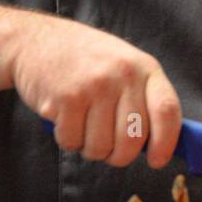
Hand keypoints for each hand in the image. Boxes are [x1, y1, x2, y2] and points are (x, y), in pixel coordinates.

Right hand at [10, 16, 181, 167]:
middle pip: (132, 140)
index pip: (167, 111)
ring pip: (101, 148)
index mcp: (144, 67)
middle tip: (108, 149)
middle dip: (119, 156)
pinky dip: (67, 139)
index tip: (157, 161)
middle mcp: (123, 75)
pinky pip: (72, 141)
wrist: (35, 40)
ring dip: (90, 148)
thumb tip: (159, 145)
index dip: (165, 143)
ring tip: (83, 126)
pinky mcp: (66, 98)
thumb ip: (143, 99)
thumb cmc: (85, 61)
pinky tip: (64, 117)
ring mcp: (94, 86)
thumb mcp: (124, 66)